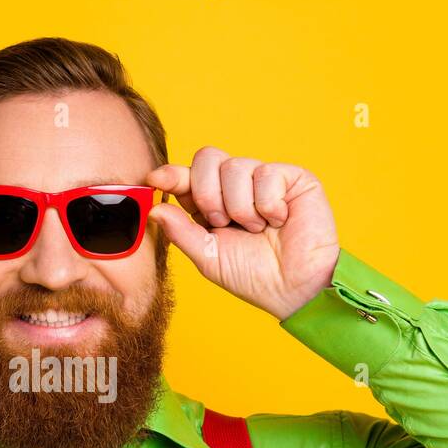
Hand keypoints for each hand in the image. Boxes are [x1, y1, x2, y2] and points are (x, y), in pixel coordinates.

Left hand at [146, 148, 339, 320]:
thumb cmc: (252, 276)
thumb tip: (154, 208)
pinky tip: (278, 221)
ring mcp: (263, 179)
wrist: (293, 288)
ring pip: (235, 167)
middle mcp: (236, 187)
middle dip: (207, 194)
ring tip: (255, 229)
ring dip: (240, 207)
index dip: (172, 174)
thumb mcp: (207, 257)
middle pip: (207, 158)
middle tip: (222, 223)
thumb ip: (180, 232)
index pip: (188, 176)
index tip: (156, 179)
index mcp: (212, 203)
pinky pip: (266, 174)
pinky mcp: (291, 177)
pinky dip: (268, 205)